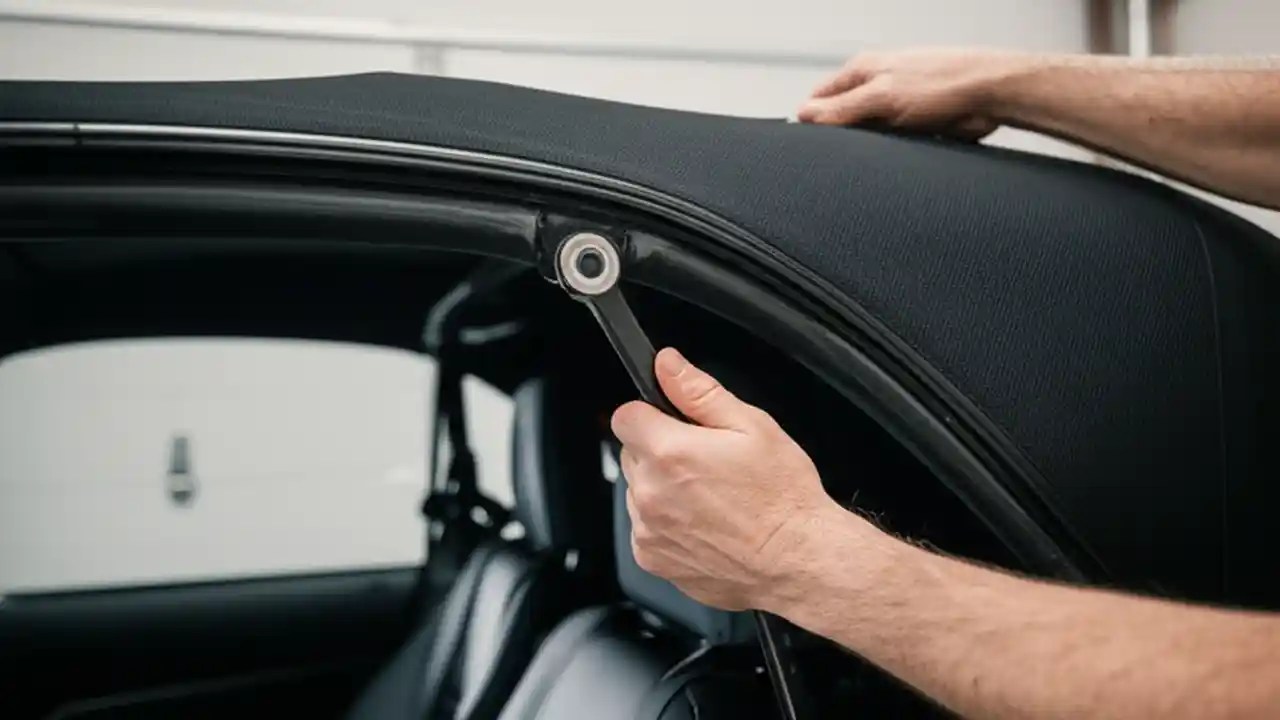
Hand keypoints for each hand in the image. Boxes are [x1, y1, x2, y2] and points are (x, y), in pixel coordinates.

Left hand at [610, 348, 842, 611]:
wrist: (797, 560)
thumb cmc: (782, 497)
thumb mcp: (751, 426)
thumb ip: (698, 391)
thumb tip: (667, 364)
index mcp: (669, 453)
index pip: (626, 416)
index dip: (652, 414)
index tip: (675, 424)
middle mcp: (650, 493)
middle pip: (633, 454)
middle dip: (662, 451)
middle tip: (706, 463)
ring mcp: (648, 529)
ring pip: (639, 491)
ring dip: (663, 489)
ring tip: (711, 498)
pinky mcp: (652, 558)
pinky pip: (646, 528)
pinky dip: (667, 524)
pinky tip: (705, 524)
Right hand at [797, 48, 1023, 139]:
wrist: (991, 94)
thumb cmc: (944, 84)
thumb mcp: (882, 96)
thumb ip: (841, 108)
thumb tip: (804, 115)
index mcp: (864, 71)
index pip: (820, 98)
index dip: (812, 121)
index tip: (808, 146)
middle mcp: (878, 86)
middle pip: (843, 119)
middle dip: (842, 139)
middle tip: (841, 160)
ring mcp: (897, 106)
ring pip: (869, 136)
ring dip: (870, 150)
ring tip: (871, 161)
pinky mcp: (916, 125)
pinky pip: (893, 147)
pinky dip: (891, 156)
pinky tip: (892, 163)